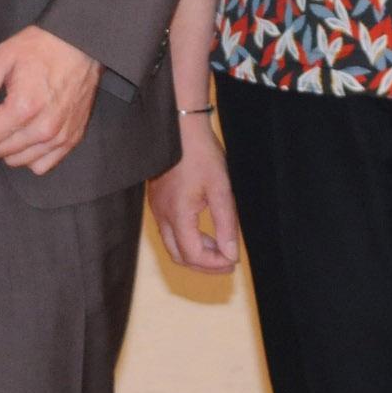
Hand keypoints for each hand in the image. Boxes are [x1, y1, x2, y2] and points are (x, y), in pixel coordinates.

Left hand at [0, 26, 99, 173]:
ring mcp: (60, 137)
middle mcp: (43, 128)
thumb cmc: (41, 47)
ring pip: (19, 161)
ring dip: (10, 144)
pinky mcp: (72, 139)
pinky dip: (31, 154)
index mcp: (23, 108)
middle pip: (0, 151)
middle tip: (0, 108)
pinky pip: (42, 165)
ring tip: (16, 118)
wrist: (80, 44)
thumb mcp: (3, 59)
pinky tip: (30, 132)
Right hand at [147, 115, 242, 271]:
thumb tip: (231, 254)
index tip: (234, 261)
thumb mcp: (221, 190)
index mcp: (177, 215)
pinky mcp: (158, 201)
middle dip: (204, 264)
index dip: (214, 264)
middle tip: (228, 261)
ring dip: (196, 251)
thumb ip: (226, 225)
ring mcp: (157, 208)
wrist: (179, 128)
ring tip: (219, 245)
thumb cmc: (201, 155)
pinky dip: (187, 238)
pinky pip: (169, 230)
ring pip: (173, 244)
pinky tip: (204, 229)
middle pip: (179, 256)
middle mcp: (162, 215)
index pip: (193, 255)